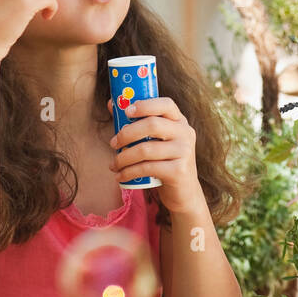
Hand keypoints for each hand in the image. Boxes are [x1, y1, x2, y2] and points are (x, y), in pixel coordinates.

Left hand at [106, 96, 206, 215]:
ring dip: (124, 157)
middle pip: (152, 125)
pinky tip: (120, 176)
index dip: (145, 105)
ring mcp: (184, 152)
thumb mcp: (155, 140)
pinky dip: (129, 172)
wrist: (183, 193)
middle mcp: (185, 133)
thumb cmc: (164, 162)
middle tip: (113, 143)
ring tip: (114, 164)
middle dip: (127, 133)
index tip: (126, 111)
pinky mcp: (179, 171)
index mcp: (179, 121)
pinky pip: (147, 168)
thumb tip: (113, 104)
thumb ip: (137, 123)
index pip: (166, 104)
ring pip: (146, 149)